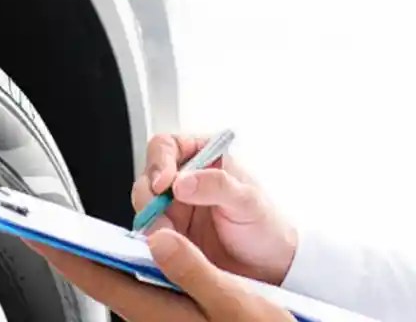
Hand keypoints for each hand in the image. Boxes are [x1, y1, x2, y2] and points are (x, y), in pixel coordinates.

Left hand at [29, 229, 296, 320]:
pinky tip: (137, 246)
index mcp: (157, 311)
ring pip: (120, 279)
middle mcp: (152, 315)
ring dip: (100, 255)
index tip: (34, 233)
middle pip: (101, 277)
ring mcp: (162, 316)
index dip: (62, 253)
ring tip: (78, 231)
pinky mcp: (174, 314)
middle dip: (73, 250)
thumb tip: (158, 238)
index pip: (96, 277)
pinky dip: (129, 262)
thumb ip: (193, 270)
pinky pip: (141, 284)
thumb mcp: (234, 302)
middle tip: (44, 226)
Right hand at [134, 134, 296, 285]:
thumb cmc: (266, 227)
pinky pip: (149, 232)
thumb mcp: (248, 201)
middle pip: (149, 176)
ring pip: (145, 205)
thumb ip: (217, 185)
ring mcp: (175, 207)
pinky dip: (153, 239)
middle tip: (164, 219)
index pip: (167, 146)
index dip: (159, 162)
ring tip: (171, 236)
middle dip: (150, 198)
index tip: (163, 184)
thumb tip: (181, 181)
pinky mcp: (170, 234)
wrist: (270, 269)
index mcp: (205, 157)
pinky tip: (168, 247)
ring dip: (151, 221)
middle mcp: (186, 179)